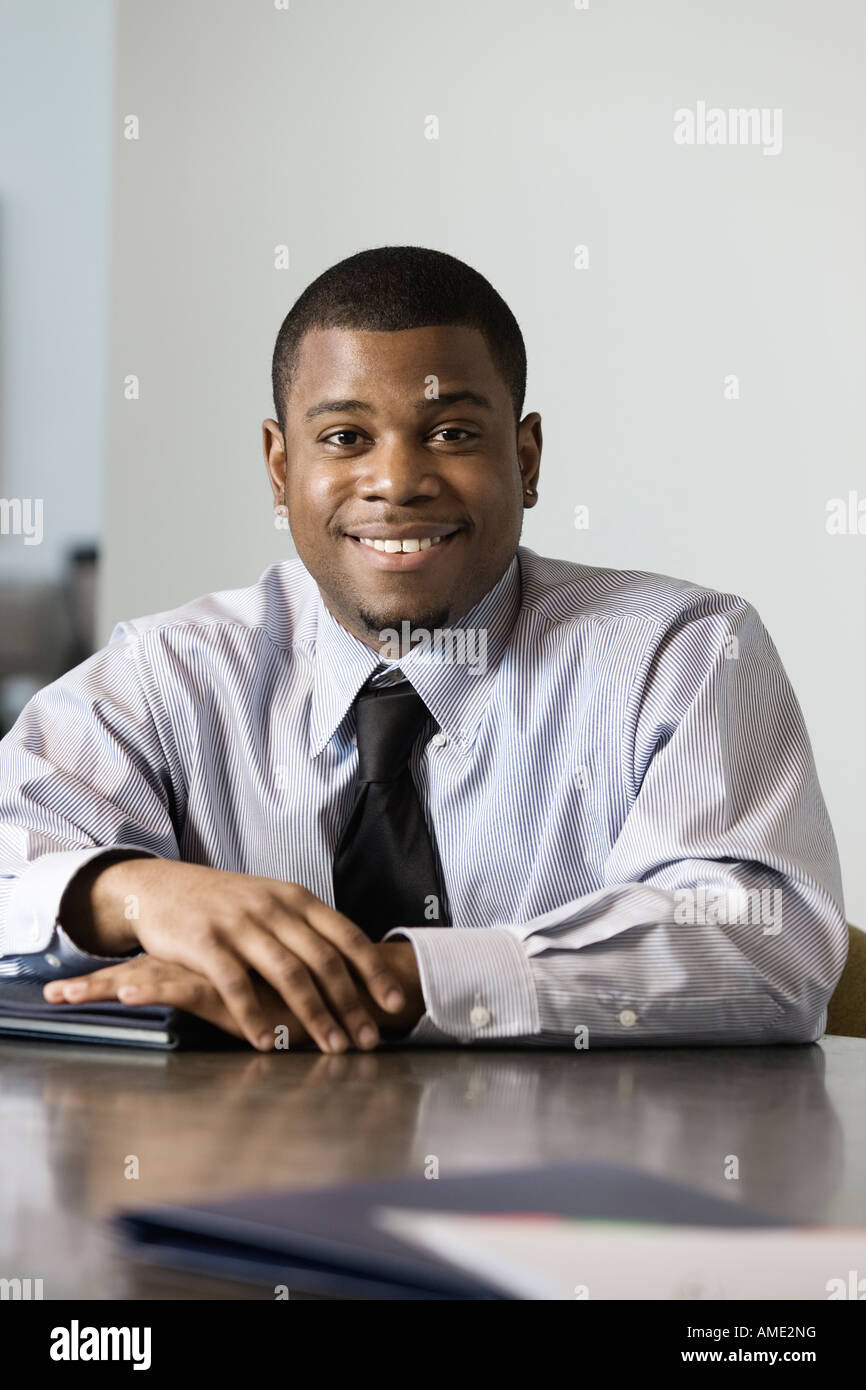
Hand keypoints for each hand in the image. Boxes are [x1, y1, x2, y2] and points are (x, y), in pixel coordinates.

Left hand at [43, 954, 312, 1047]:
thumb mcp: (265, 1001)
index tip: (66, 993)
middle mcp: (212, 964)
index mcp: (213, 965)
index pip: (154, 965)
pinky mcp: (235, 990)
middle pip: (143, 968)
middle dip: (93, 987)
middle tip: (52, 997)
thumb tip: (211, 1008)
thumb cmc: (308, 1005)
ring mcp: (221, 973)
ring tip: (66, 995)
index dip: (112, 978)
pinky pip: (186, 989)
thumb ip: (238, 997)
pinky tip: (125, 990)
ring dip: (105, 988)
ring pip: (154, 974)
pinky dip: (154, 988)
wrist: (349, 1000)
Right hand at [59, 857, 409, 1052]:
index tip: (395, 1002)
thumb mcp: (272, 903)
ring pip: (287, 973)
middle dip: (351, 1003)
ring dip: (314, 1014)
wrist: (162, 887)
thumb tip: (355, 964)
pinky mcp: (204, 942)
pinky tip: (268, 1042)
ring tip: (332, 1046)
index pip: (346, 934)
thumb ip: (307, 930)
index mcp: (296, 898)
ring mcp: (239, 924)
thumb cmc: (225, 904)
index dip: (373, 970)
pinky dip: (254, 1015)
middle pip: (323, 960)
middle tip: (369, 1038)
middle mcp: (273, 908)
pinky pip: (235, 983)